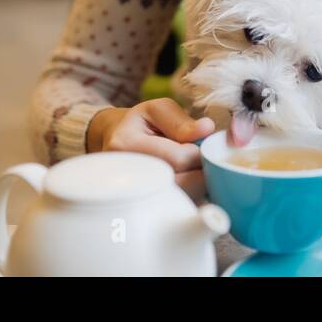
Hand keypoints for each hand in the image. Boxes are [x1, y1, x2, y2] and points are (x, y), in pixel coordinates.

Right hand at [88, 99, 215, 202]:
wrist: (115, 143)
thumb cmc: (140, 124)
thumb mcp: (157, 110)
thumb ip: (181, 121)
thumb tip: (206, 129)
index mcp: (127, 144)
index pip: (178, 158)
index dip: (198, 153)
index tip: (198, 147)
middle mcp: (126, 175)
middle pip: (181, 184)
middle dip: (200, 172)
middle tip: (198, 161)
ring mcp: (132, 197)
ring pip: (180, 201)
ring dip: (197, 187)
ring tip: (191, 170)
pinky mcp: (142, 210)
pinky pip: (176, 211)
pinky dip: (190, 199)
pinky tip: (186, 185)